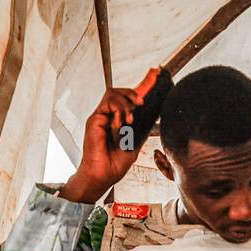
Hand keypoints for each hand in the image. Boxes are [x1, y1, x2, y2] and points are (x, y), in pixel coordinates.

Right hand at [61, 69, 161, 203]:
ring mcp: (101, 117)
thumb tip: (153, 115)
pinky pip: (107, 104)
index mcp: (118, 120)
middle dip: (136, 89)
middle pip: (121, 91)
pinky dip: (117, 111)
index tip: (156, 74)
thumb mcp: (135, 143)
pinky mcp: (94, 120)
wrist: (102, 176)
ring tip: (130, 118)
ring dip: (126, 102)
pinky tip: (120, 124)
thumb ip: (140, 129)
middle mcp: (108, 116)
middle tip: (143, 100)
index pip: (130, 98)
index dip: (143, 84)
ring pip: (113, 93)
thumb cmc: (114, 164)